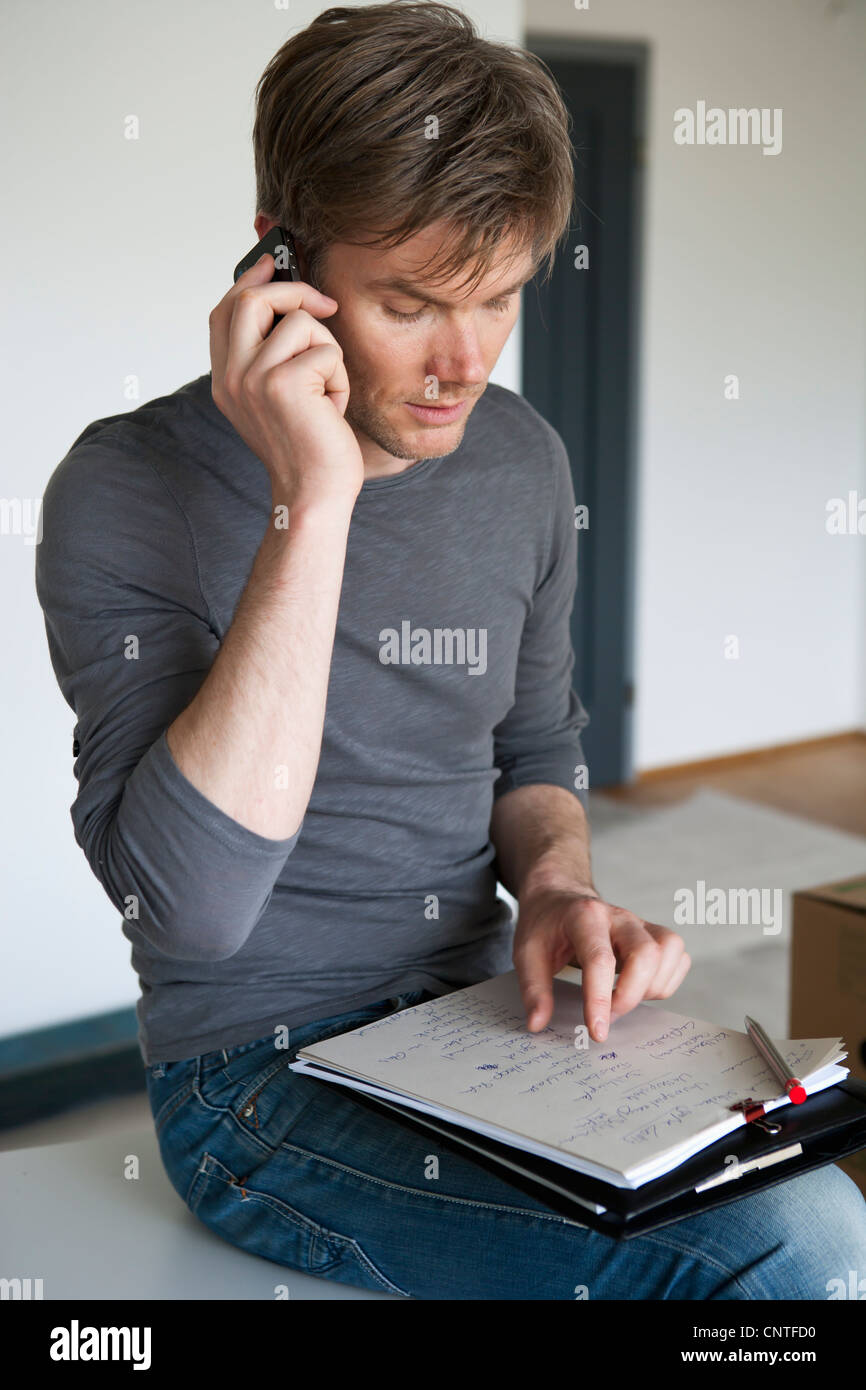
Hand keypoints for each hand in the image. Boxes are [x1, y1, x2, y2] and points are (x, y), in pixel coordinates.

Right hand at [209, 253, 364, 508]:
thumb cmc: (307, 449)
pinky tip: (333, 409)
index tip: (272, 264)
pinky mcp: (283, 384)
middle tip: (326, 308)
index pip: (225, 310)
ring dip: (328, 353)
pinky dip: (340, 379)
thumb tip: (288, 300)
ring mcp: (253, 379)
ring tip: (327, 391)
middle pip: (252, 298)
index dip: (250, 280)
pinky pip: (326, 351)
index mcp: (225, 378)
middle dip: (296, 293)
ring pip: (301, 323)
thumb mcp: (278, 398)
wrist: (313, 495)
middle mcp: (231, 376)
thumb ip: (270, 356)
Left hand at [512, 886, 690, 1040]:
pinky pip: (679, 957)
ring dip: (652, 986)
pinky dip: (665, 980)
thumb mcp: (526, 952)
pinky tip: (639, 987)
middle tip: (607, 1015)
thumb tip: (537, 1024)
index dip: (600, 999)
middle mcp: (619, 916)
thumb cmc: (545, 926)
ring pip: (670, 951)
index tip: (597, 1031)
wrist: (559, 897)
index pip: (600, 959)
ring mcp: (640, 923)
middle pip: (647, 953)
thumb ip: (533, 988)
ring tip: (623, 998)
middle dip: (631, 995)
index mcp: (584, 916)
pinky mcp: (654, 934)